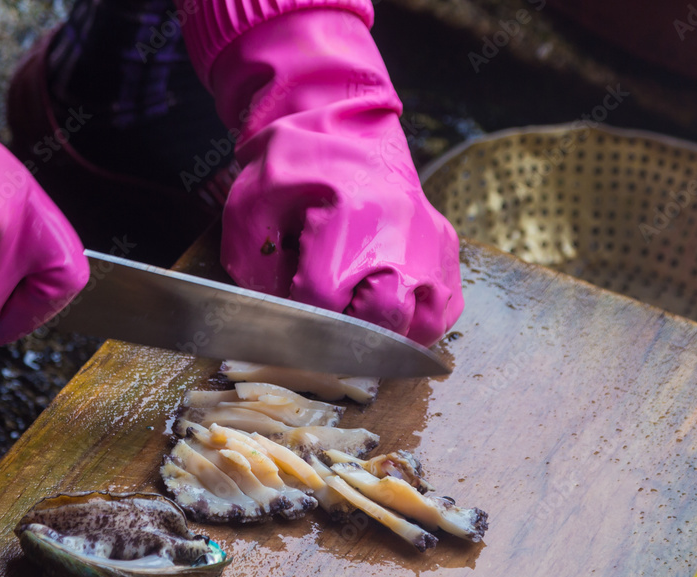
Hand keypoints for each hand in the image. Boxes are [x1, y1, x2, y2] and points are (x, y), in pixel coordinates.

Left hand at [199, 7, 462, 345]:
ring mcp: (430, 241)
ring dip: (386, 333)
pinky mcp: (446, 246)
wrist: (342, 124)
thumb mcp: (250, 208)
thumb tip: (277, 318)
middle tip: (326, 320)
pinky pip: (443, 307)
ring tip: (358, 318)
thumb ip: (255, 269)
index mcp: (347, 216)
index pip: (325, 299)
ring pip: (420, 322)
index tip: (289, 315)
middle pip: (382, 318)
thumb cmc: (293, 166)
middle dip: (347, 332)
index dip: (300, 317)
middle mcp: (400, 232)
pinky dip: (417, 320)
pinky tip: (389, 311)